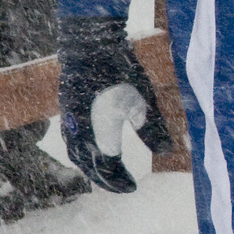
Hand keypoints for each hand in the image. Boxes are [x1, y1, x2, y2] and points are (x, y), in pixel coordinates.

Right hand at [56, 15, 174, 192]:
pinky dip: (82, 150)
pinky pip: (71, 139)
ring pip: (76, 154)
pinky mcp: (66, 108)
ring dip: (91, 166)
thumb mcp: (144, 102)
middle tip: (120, 183)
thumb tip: (166, 152)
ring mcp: (68, 121)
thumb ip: (154, 130)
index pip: (107, 170)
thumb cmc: (120, 74)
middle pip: (89, 167)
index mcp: (95, 137)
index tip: (133, 187)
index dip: (120, 181)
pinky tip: (92, 146)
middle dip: (105, 178)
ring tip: (105, 170)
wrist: (90, 45)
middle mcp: (77, 134)